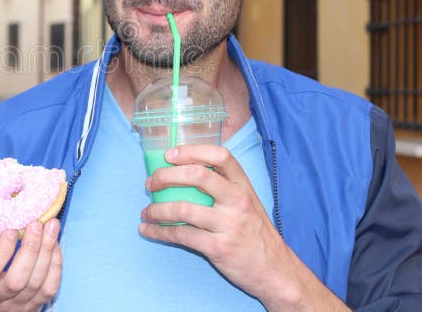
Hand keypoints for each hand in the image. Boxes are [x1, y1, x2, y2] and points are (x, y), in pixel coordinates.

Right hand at [0, 219, 61, 310]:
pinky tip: (54, 244)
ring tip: (52, 226)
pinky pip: (49, 288)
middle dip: (30, 249)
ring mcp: (14, 306)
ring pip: (35, 284)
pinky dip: (55, 264)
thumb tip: (6, 203)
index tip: (11, 230)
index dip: (2, 251)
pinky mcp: (32, 308)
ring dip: (47, 252)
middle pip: (16, 281)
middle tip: (37, 224)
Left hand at [139, 144, 347, 310]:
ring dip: (157, 209)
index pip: (220, 155)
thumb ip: (224, 186)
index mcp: (243, 185)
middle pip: (197, 176)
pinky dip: (159, 232)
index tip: (169, 154)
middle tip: (150, 183)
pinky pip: (181, 235)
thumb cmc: (255, 233)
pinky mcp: (219, 248)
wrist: (276, 271)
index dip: (191, 151)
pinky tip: (149, 231)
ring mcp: (229, 224)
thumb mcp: (247, 202)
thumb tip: (183, 173)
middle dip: (166, 176)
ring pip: (183, 208)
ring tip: (146, 212)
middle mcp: (238, 201)